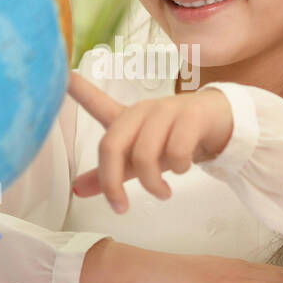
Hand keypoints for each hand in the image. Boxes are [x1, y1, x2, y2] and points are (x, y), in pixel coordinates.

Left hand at [66, 70, 233, 212]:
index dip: (79, 91)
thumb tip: (76, 190)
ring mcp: (167, 111)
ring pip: (145, 154)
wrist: (219, 124)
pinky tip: (184, 169)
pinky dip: (179, 168)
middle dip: (112, 183)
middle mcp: (142, 112)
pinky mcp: (192, 116)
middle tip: (120, 206)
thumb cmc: (175, 139)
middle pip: (112, 145)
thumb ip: (110, 174)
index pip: (97, 104)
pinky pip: (177, 151)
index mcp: (127, 119)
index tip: (63, 76)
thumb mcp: (138, 160)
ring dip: (153, 184)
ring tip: (162, 193)